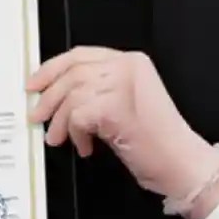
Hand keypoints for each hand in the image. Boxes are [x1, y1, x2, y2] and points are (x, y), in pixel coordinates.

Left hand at [26, 47, 218, 200]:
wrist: (182, 163)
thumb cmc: (159, 141)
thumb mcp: (128, 103)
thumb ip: (100, 90)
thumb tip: (60, 95)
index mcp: (132, 61)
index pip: (81, 55)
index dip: (53, 68)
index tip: (36, 83)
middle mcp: (128, 67)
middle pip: (72, 72)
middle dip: (49, 96)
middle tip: (38, 114)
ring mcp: (122, 84)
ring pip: (71, 94)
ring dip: (60, 120)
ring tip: (60, 138)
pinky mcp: (115, 107)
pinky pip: (77, 116)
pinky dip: (75, 133)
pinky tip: (86, 146)